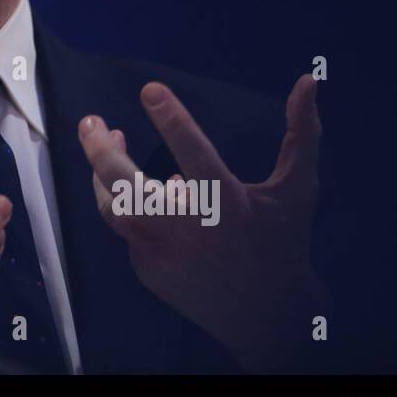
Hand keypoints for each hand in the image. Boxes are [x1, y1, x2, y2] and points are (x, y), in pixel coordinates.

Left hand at [78, 74, 326, 370]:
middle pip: (129, 186)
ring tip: (103, 139)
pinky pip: (127, 230)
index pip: (194, 153)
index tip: (149, 88)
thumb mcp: (298, 188)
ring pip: (113, 208)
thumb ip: (301, 133)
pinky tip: (133, 187)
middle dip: (100, 150)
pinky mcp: (148, 270)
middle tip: (89, 120)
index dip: (172, 119)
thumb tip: (306, 80)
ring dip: (99, 174)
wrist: (269, 317)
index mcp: (228, 204)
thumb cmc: (284, 241)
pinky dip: (126, 205)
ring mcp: (164, 253)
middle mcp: (190, 229)